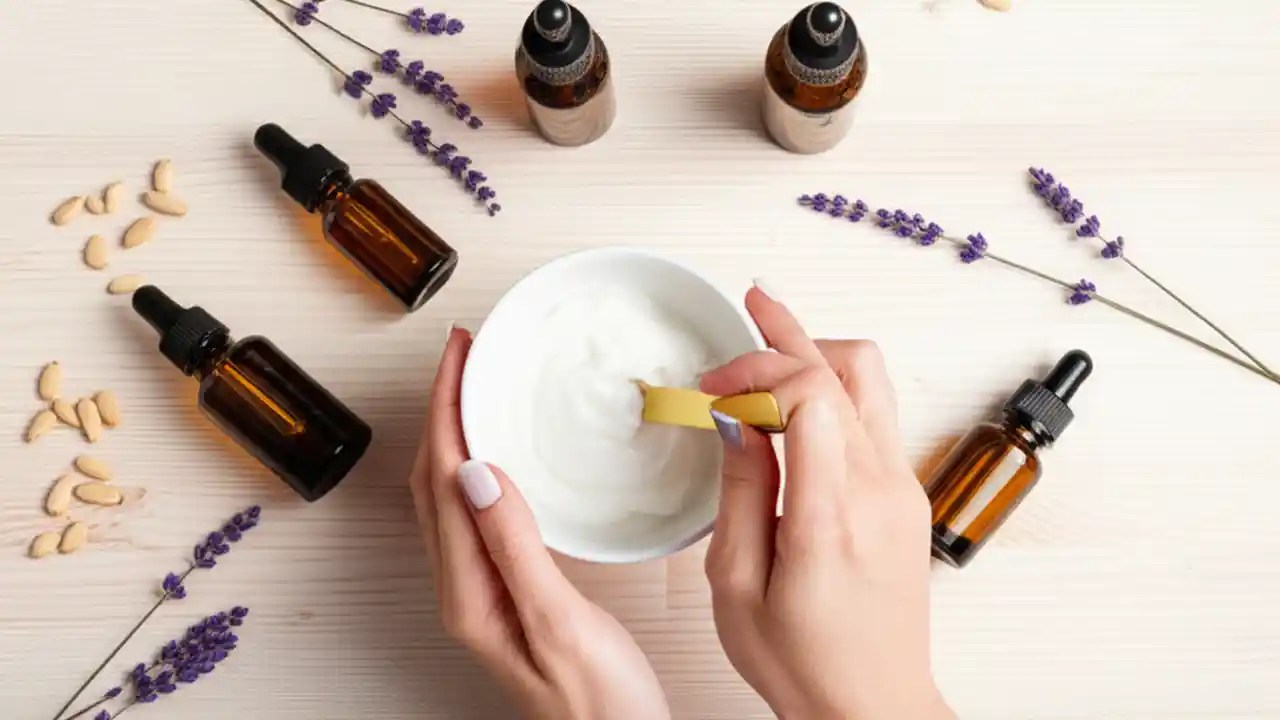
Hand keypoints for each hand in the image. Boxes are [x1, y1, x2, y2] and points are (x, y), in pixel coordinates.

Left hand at [409, 327, 670, 719]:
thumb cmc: (596, 704)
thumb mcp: (559, 621)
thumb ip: (517, 547)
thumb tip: (476, 471)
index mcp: (468, 591)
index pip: (441, 478)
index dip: (445, 408)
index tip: (460, 354)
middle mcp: (463, 588)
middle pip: (434, 479)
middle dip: (443, 409)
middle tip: (466, 354)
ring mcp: (481, 590)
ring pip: (451, 493)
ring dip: (457, 433)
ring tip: (478, 386)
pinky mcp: (505, 590)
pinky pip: (477, 513)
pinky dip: (480, 466)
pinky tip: (504, 454)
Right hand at [700, 288, 953, 719]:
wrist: (873, 704)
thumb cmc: (803, 661)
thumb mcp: (737, 586)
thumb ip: (740, 491)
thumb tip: (736, 421)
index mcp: (831, 514)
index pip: (809, 392)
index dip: (757, 367)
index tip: (715, 386)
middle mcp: (879, 489)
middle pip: (846, 368)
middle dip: (790, 332)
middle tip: (751, 306)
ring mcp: (902, 488)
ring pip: (870, 380)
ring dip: (819, 351)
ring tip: (774, 333)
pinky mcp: (907, 495)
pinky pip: (875, 415)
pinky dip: (833, 388)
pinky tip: (796, 396)